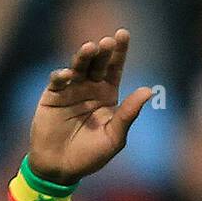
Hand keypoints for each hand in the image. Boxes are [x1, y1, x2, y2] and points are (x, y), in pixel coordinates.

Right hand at [26, 29, 152, 184]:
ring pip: (78, 67)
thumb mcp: (114, 136)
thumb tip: (149, 90)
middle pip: (98, 64)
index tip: (123, 34)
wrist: (62, 167)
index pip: (115, 68)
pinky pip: (57, 81)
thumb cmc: (91, 155)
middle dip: (103, 51)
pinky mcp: (52, 96)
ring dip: (83, 57)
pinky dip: (62, 76)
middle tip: (108, 42)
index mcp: (108, 95)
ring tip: (91, 48)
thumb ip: (129, 114)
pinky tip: (68, 75)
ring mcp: (70, 90)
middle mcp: (90, 88)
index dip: (119, 52)